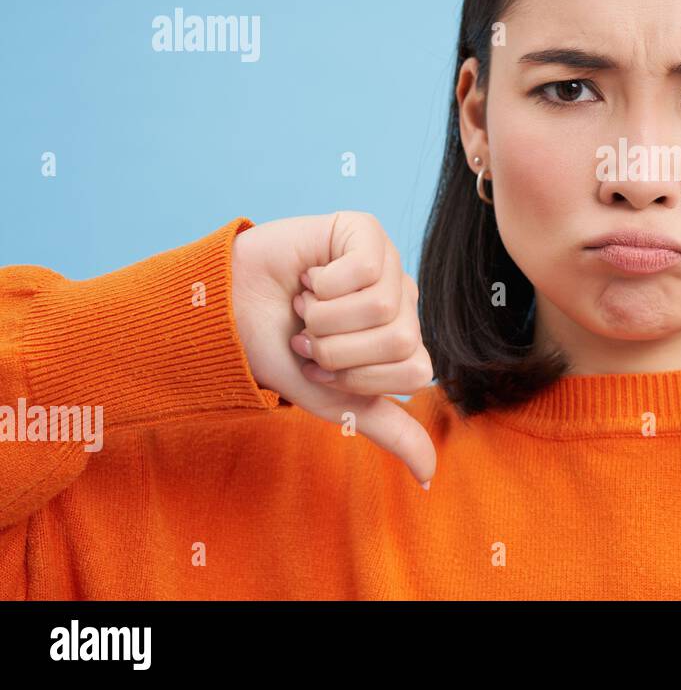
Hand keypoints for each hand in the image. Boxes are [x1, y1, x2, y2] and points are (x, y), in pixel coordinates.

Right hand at [231, 210, 436, 487]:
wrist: (224, 314)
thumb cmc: (278, 351)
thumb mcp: (334, 400)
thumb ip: (386, 429)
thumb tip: (429, 476)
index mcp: (403, 338)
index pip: (414, 371)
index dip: (359, 378)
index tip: (323, 369)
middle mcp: (403, 300)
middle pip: (399, 339)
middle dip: (338, 350)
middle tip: (310, 337)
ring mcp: (387, 262)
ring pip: (381, 306)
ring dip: (324, 318)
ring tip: (305, 306)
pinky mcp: (364, 230)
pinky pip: (363, 269)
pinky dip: (321, 283)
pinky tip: (307, 277)